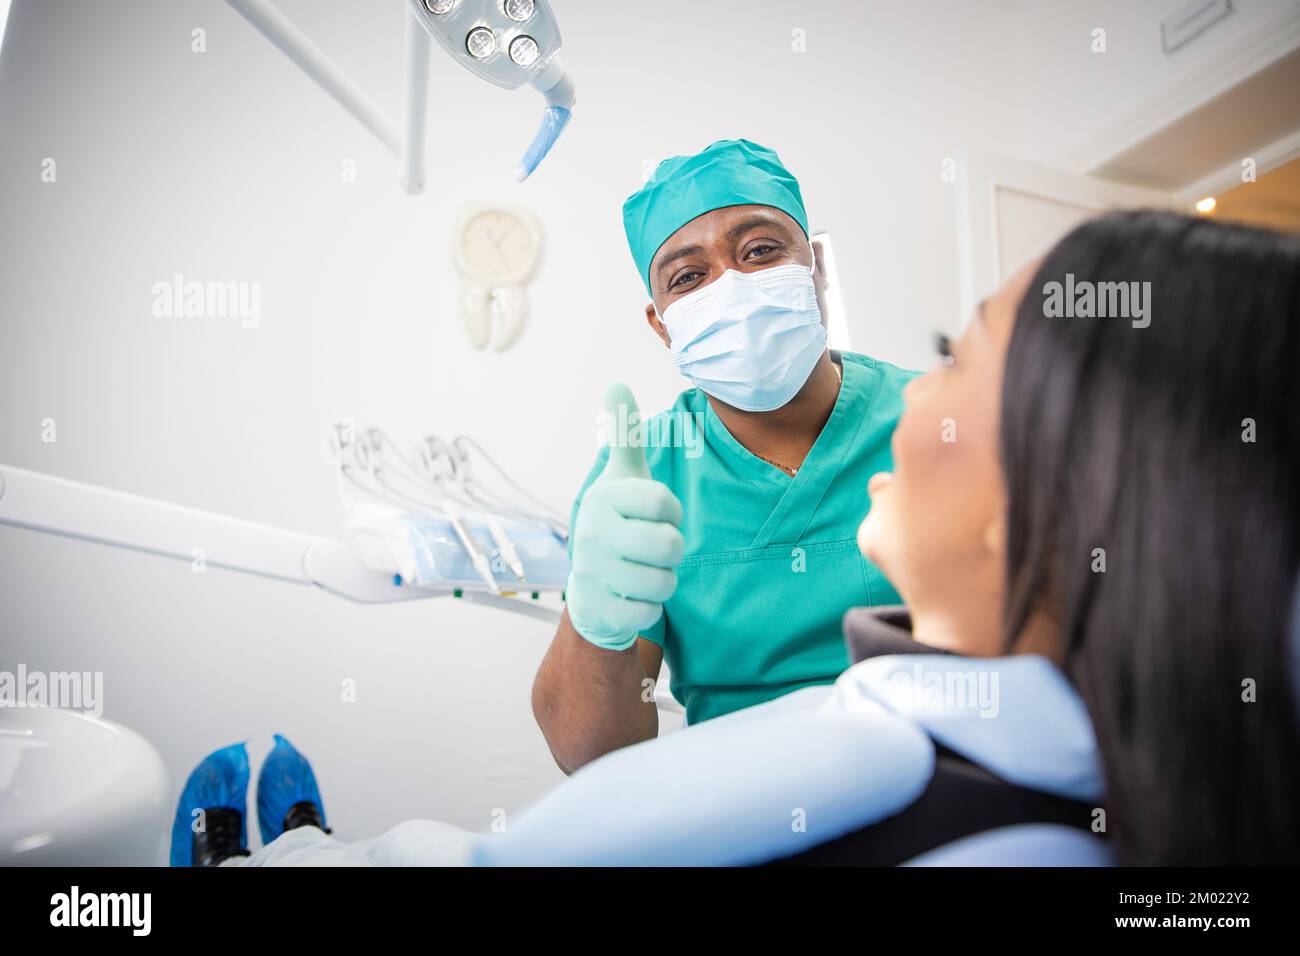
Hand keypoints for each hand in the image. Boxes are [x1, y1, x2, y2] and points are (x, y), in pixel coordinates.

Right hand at [565, 384, 684, 649]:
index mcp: (603, 498)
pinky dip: (650, 608)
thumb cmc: (617, 524)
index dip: (671, 513)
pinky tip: (631, 597)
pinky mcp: (601, 610)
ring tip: (642, 572)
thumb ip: (624, 435)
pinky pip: (650, 612)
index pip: (666, 503)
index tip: (654, 515)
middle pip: (670, 545)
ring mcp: (594, 574)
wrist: (590, 588)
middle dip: (671, 551)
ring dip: (662, 580)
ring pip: (664, 581)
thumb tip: (616, 383)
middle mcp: (592, 534)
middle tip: (652, 549)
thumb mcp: (622, 478)